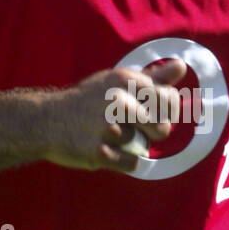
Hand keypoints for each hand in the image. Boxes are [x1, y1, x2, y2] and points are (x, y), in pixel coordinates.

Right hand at [42, 57, 185, 172]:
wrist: (45, 120)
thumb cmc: (89, 101)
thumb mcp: (118, 82)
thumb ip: (153, 77)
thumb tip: (182, 67)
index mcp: (126, 80)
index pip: (170, 100)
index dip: (165, 111)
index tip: (149, 112)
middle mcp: (118, 100)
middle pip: (163, 127)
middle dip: (152, 132)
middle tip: (130, 127)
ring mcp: (107, 127)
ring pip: (144, 145)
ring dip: (132, 145)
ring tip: (112, 136)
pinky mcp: (98, 152)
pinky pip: (131, 163)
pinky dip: (122, 161)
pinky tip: (105, 149)